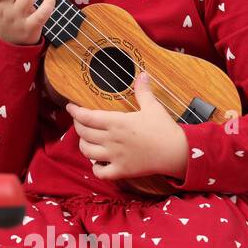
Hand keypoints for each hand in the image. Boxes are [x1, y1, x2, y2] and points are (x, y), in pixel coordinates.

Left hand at [65, 72, 189, 181]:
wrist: (178, 152)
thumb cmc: (164, 129)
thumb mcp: (153, 107)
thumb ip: (143, 91)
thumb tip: (142, 74)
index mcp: (117, 122)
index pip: (87, 117)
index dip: (75, 112)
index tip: (70, 107)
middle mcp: (112, 140)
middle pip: (84, 133)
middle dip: (77, 126)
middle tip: (79, 122)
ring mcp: (115, 157)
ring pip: (87, 152)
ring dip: (84, 145)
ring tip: (87, 140)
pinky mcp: (122, 171)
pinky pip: (100, 173)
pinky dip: (95, 168)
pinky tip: (98, 162)